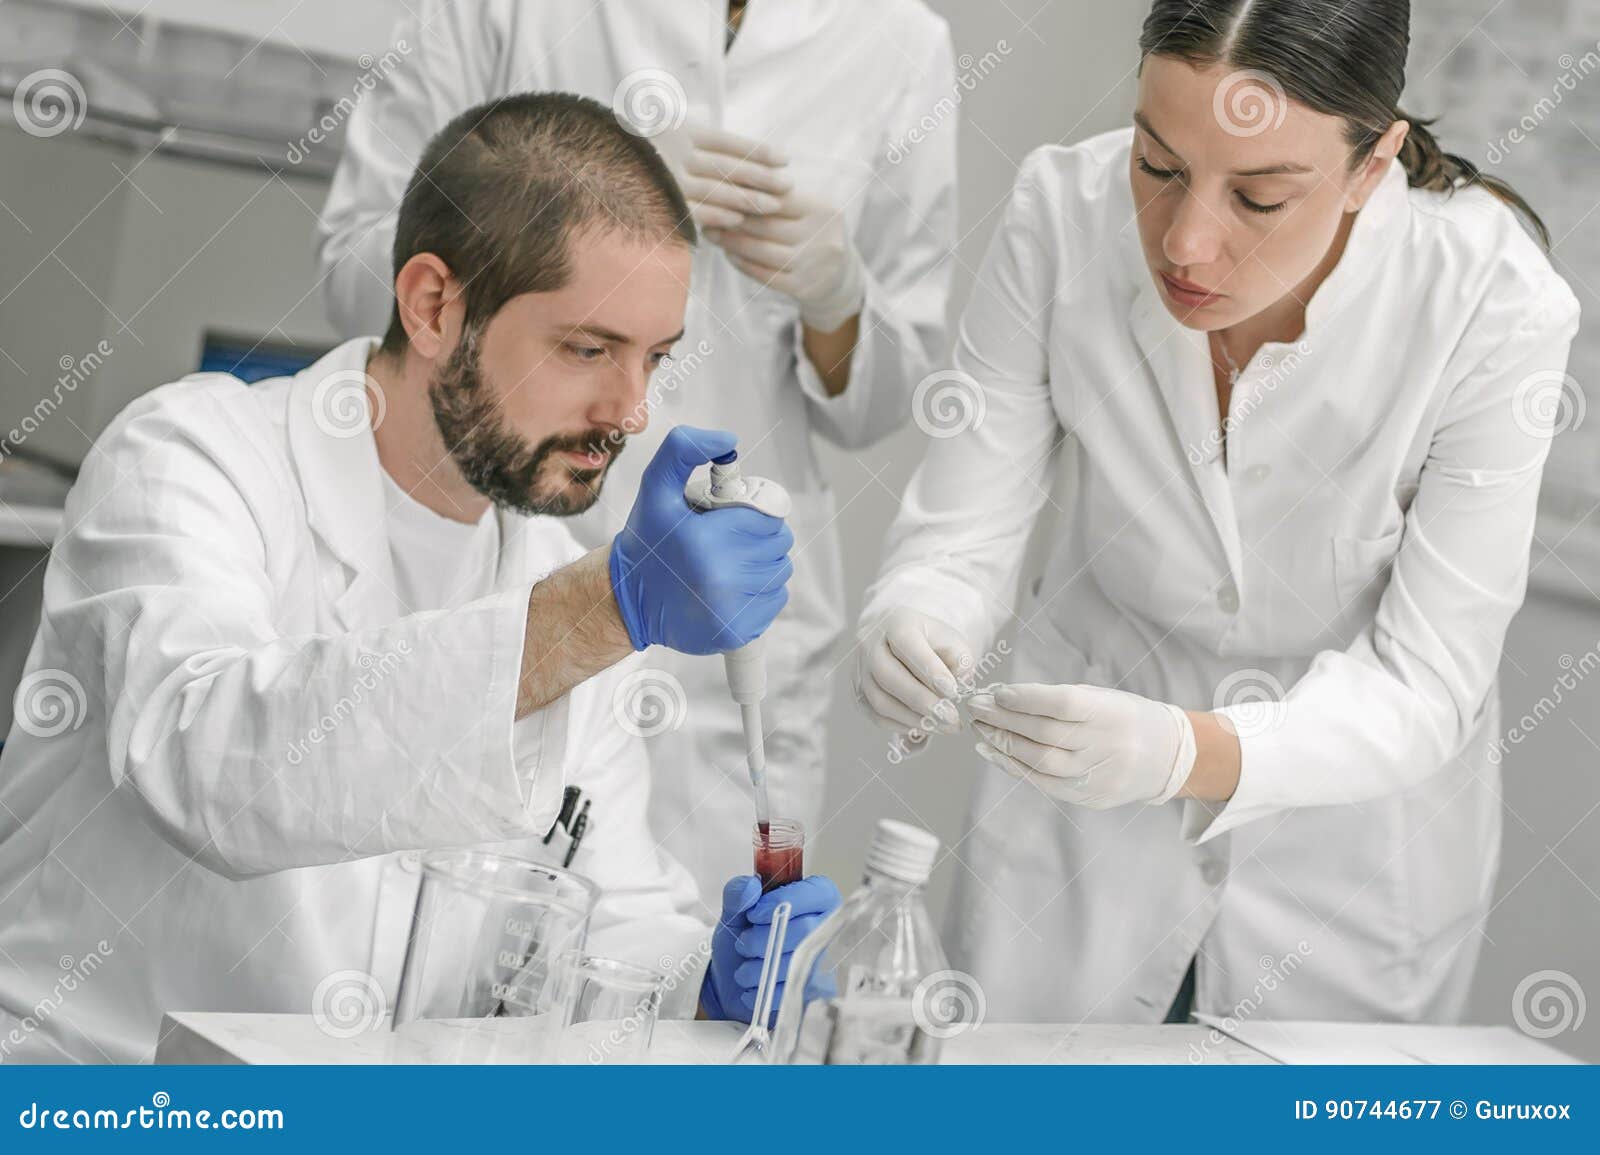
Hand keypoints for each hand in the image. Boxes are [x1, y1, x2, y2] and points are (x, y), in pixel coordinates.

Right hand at [609, 426, 792, 653]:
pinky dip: (761, 590)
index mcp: (705, 541)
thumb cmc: (648, 543)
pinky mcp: (739, 632)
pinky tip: (731, 586)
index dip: (753, 511)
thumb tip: (728, 440)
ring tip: (729, 561)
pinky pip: (775, 600)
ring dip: (761, 562)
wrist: (628, 600)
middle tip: (729, 538)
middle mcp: (722, 579)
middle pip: (778, 544)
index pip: (767, 516)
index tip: (731, 517)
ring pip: (780, 571)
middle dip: (758, 535)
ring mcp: (732, 610)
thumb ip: (684, 449)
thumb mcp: (656, 487)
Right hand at [652, 124, 793, 231]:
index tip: (785, 158)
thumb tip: (749, 155)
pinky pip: (697, 210)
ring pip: (717, 190)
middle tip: (788, 185)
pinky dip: (720, 216)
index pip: (730, 141)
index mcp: (683, 132)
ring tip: (772, 206)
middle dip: (762, 177)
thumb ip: (703, 142)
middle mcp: (678, 153)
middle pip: (729, 166)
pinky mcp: (663, 203)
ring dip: (748, 199)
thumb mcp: (672, 133)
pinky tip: (739, 220)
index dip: (759, 150)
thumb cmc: (647, 152)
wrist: (598, 167)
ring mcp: (669, 179)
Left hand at [701, 874, 840, 1025]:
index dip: (785, 900)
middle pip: (807, 929)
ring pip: (799, 963)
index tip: (754, 913)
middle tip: (744, 943)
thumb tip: (751, 886)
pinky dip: (764, 991)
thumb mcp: (735, 911)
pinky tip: (752, 987)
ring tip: (744, 968)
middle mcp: (826, 929)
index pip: (818, 892)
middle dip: (765, 938)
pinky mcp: (815, 992)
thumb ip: (738, 892)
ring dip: (760, 968)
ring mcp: (824, 963)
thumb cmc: (743, 937)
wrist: (730, 980)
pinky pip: (793, 991)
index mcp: (816, 899)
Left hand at [706, 191, 865, 332]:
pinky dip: (743, 264)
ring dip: (733, 243)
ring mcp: (815, 266)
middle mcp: (823, 238)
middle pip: (768, 226)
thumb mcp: (808, 211)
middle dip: (734, 219)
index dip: (748, 194)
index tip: (721, 188)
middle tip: (708, 213)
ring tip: (713, 234)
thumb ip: (779, 197)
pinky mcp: (804, 288)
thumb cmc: (813, 233)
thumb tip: (732, 181)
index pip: (780, 198)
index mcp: (824, 211)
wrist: (840, 278)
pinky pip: (765, 275)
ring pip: (763, 252)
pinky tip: (729, 254)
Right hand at [855, 608, 973, 735]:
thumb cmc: (932, 643)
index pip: (906, 642)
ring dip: (914, 719)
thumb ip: (959, 660)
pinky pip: (876, 715)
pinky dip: (902, 725)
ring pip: (880, 700)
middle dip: (921, 700)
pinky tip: (925, 727)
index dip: (929, 669)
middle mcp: (870, 644)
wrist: (906, 644)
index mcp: (896, 622)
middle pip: (887, 674)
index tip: (953, 692)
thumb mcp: (952, 641)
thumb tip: (957, 685)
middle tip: (949, 717)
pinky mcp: (858, 692)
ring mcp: (860, 670)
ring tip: (943, 726)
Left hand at [967, 683, 1196, 808]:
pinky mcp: (1088, 797)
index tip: (997, 691)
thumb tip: (1002, 698)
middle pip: (1044, 734)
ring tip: (979, 727)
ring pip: (1039, 761)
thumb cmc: (1124, 717)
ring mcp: (1097, 776)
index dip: (1026, 698)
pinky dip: (1012, 767)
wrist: (1166, 757)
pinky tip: (991, 751)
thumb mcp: (1102, 698)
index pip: (1062, 704)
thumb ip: (1058, 700)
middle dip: (1003, 719)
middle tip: (975, 706)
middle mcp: (1105, 746)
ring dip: (1002, 743)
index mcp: (1111, 713)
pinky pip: (1042, 783)